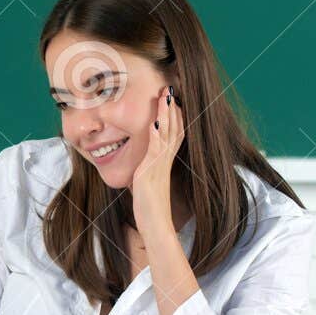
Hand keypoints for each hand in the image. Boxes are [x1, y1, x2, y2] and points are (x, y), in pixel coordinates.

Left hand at [131, 85, 181, 242]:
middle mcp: (165, 162)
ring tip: (165, 96)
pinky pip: (156, 149)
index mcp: (164, 163)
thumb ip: (146, 174)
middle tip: (170, 89)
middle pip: (174, 129)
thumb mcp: (146, 186)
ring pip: (167, 134)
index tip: (173, 100)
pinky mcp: (151, 172)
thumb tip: (141, 170)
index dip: (174, 116)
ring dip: (166, 114)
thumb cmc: (149, 209)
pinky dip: (156, 134)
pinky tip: (154, 121)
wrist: (156, 225)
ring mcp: (159, 166)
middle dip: (172, 108)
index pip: (174, 134)